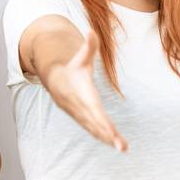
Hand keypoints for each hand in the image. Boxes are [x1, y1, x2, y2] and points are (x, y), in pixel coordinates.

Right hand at [43, 31, 126, 151]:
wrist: (56, 80)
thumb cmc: (73, 68)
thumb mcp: (81, 56)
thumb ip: (89, 46)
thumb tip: (92, 31)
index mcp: (82, 94)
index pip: (93, 109)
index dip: (102, 120)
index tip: (111, 131)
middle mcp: (82, 107)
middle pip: (96, 124)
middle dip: (108, 135)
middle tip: (121, 147)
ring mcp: (82, 115)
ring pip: (96, 130)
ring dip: (109, 140)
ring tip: (123, 148)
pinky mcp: (84, 118)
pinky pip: (94, 130)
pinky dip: (105, 138)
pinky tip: (117, 145)